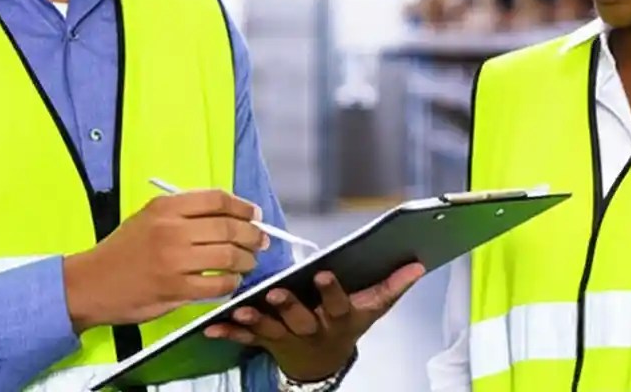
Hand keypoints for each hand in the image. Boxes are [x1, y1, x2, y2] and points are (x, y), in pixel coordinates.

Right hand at [62, 190, 269, 332]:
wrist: (91, 284)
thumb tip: (230, 216)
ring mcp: (175, 260)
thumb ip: (185, 213)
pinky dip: (231, 283)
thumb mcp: (148, 218)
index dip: (243, 207)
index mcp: (166, 207)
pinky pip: (218, 284)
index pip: (217, 200)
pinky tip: (231, 281)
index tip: (254, 215)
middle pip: (229, 228)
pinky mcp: (176, 289)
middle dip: (252, 236)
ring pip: (228, 256)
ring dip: (246, 261)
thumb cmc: (123, 250)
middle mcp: (172, 230)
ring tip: (247, 263)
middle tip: (260, 242)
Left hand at [203, 262, 425, 381]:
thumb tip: (418, 264)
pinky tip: (212, 326)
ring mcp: (288, 338)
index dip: (331, 292)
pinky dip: (229, 332)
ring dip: (255, 320)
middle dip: (289, 306)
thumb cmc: (346, 326)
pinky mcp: (266, 341)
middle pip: (301, 320)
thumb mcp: (372, 310)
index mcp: (339, 319)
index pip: (339, 305)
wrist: (322, 365)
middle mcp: (313, 330)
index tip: (324, 273)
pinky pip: (246, 339)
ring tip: (241, 310)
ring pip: (270, 330)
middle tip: (276, 293)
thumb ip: (392, 286)